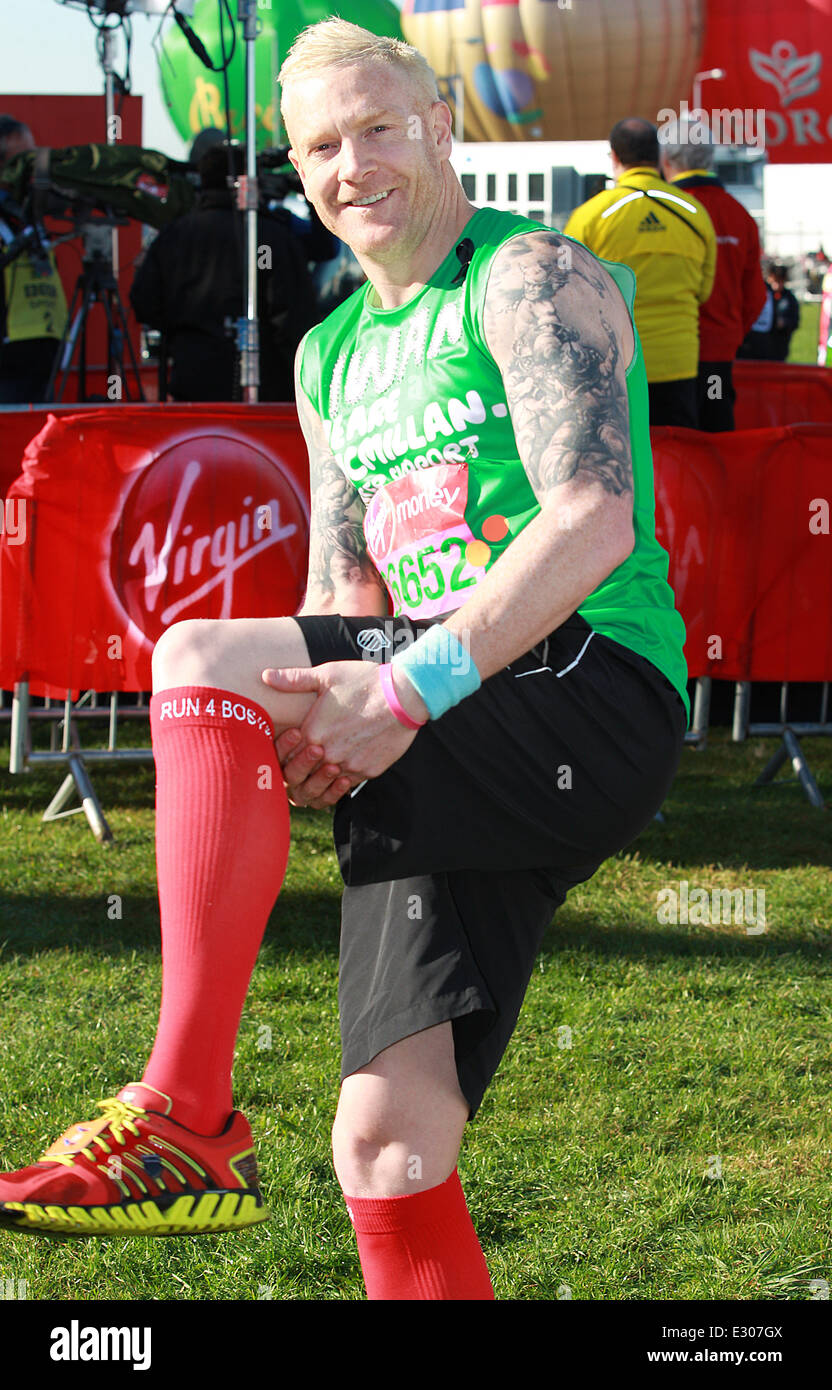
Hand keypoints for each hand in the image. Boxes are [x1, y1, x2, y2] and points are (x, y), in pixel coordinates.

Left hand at [263, 660, 422, 808]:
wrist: (404, 695)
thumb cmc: (365, 681)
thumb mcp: (327, 675)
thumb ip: (293, 679)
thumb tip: (265, 675)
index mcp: (311, 732)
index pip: (285, 757)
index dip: (283, 758)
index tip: (287, 752)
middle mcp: (327, 754)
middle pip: (301, 777)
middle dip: (297, 775)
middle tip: (299, 769)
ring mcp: (348, 765)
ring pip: (323, 786)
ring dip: (318, 782)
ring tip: (318, 774)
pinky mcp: (367, 772)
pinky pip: (346, 786)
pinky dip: (340, 783)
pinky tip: (339, 773)